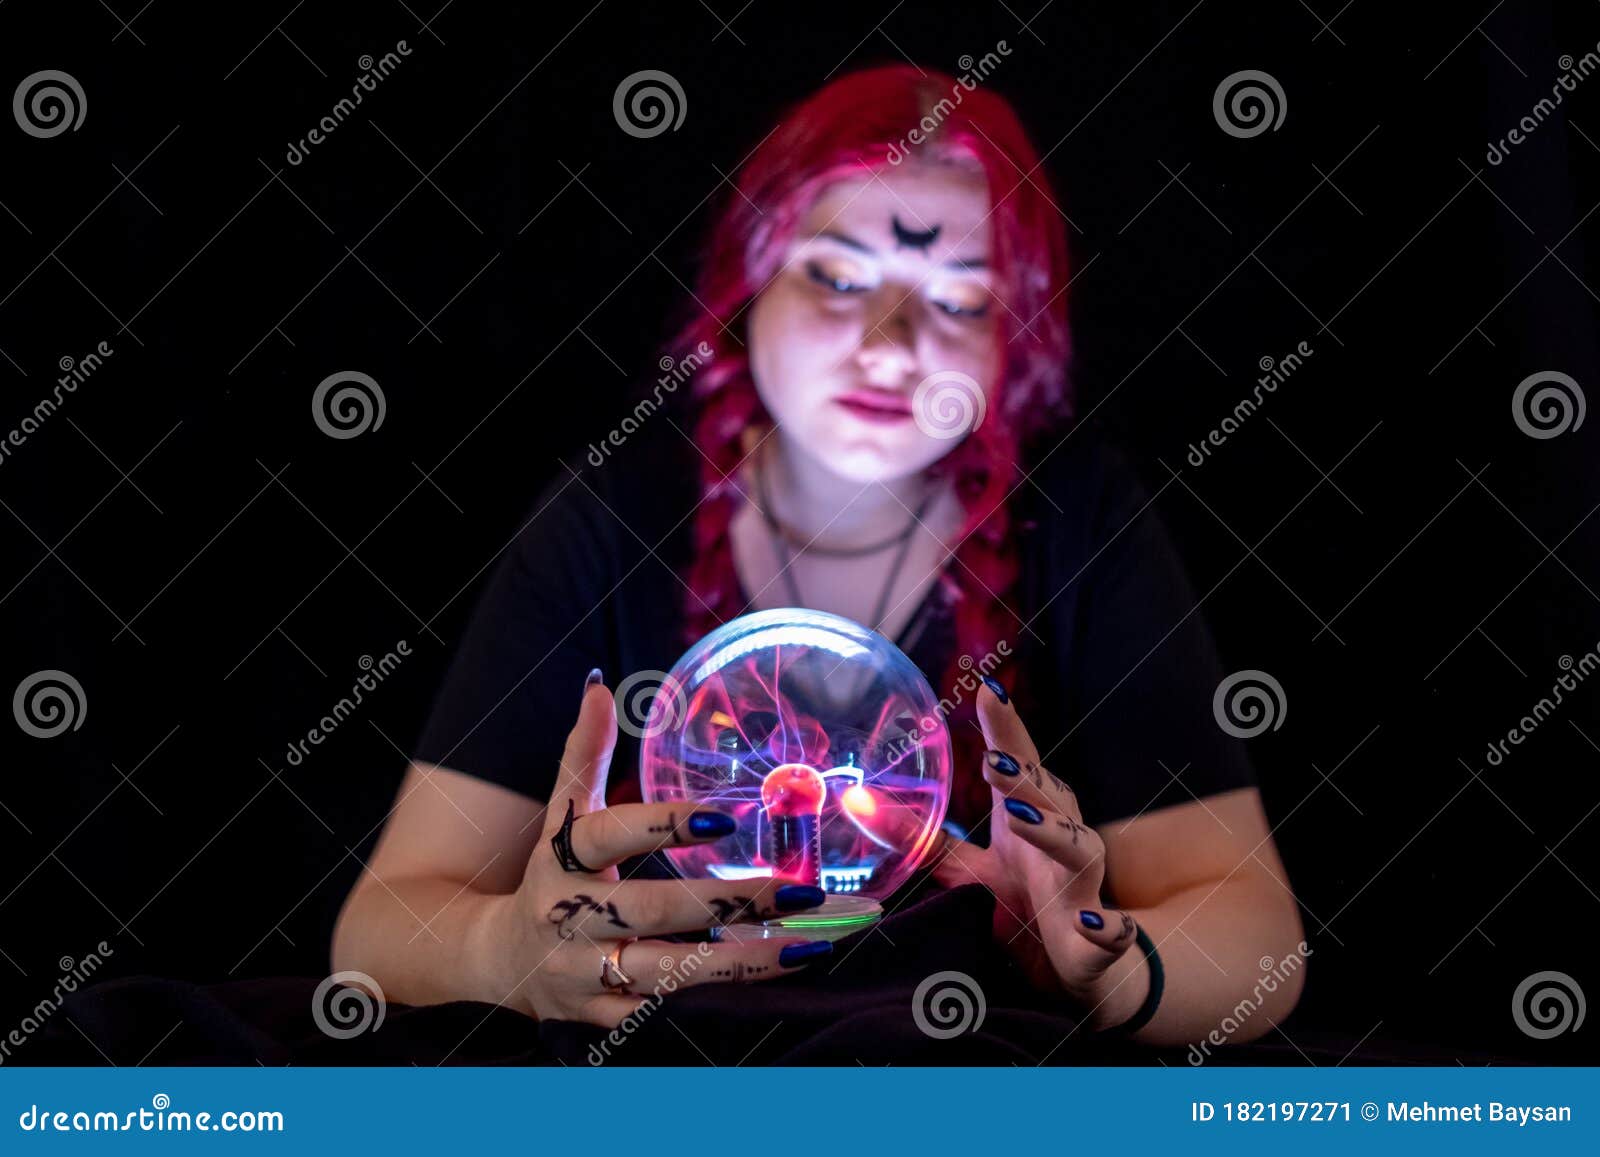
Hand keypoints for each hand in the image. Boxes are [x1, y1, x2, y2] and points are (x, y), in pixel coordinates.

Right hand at [491, 671, 833, 1026]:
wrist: (495, 959)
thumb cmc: (547, 873)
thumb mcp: (560, 813)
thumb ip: (584, 752)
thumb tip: (599, 683)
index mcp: (559, 861)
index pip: (611, 836)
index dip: (663, 826)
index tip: (725, 817)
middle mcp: (570, 919)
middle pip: (653, 912)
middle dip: (729, 902)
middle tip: (799, 891)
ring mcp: (585, 973)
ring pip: (668, 973)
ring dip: (741, 963)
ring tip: (808, 945)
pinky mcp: (600, 1017)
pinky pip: (662, 1015)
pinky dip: (714, 1004)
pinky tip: (770, 983)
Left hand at [929, 681, 1144, 1027]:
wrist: (1078, 966)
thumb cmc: (1024, 902)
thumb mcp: (965, 867)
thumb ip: (921, 837)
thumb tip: (855, 800)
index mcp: (1033, 817)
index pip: (1020, 765)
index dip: (1006, 729)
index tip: (988, 689)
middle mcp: (1062, 841)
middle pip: (1047, 799)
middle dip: (1021, 777)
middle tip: (991, 758)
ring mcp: (1081, 888)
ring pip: (1076, 851)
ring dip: (1049, 832)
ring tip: (1018, 816)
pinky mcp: (1095, 941)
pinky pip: (1106, 933)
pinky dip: (1104, 928)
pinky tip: (1095, 923)